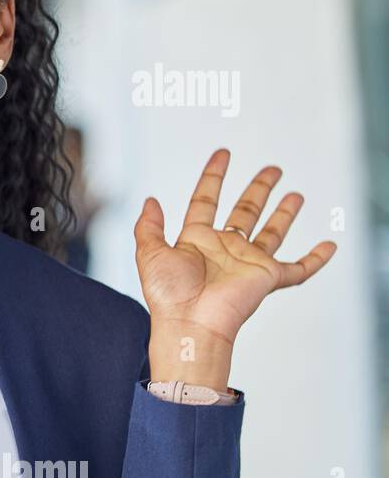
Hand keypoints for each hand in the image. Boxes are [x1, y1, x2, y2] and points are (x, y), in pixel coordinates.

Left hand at [133, 148, 335, 389]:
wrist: (190, 322)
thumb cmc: (168, 295)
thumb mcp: (150, 254)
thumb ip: (149, 227)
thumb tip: (149, 201)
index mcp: (197, 240)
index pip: (206, 201)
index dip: (214, 176)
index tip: (223, 154)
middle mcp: (225, 248)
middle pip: (245, 211)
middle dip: (258, 189)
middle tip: (272, 170)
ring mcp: (248, 262)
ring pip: (271, 232)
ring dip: (284, 214)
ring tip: (295, 194)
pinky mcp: (267, 278)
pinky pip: (298, 268)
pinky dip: (315, 259)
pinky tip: (329, 246)